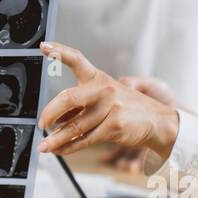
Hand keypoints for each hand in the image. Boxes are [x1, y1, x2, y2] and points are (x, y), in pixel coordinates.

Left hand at [37, 42, 179, 161]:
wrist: (156, 120)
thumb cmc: (125, 108)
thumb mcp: (103, 99)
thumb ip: (80, 107)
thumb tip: (55, 121)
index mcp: (98, 78)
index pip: (77, 60)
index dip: (60, 52)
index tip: (44, 47)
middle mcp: (103, 89)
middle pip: (69, 98)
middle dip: (50, 112)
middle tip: (41, 123)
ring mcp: (110, 107)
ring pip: (75, 126)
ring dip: (56, 139)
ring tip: (45, 146)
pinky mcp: (115, 125)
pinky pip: (86, 139)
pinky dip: (70, 147)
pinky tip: (60, 150)